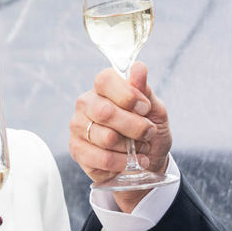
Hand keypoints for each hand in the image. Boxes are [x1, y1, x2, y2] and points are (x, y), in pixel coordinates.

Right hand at [68, 62, 171, 211]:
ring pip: (107, 138)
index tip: (145, 108)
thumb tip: (138, 68)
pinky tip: (131, 161)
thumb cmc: (148, 130)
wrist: (147, 161)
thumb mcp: (154, 109)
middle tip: (149, 132)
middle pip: (105, 111)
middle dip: (135, 126)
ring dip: (131, 147)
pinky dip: (123, 162)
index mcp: (103, 87)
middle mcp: (85, 104)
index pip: (105, 80)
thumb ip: (145, 90)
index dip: (128, 95)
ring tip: (140, 148)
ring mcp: (78, 127)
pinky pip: (103, 159)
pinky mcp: (77, 151)